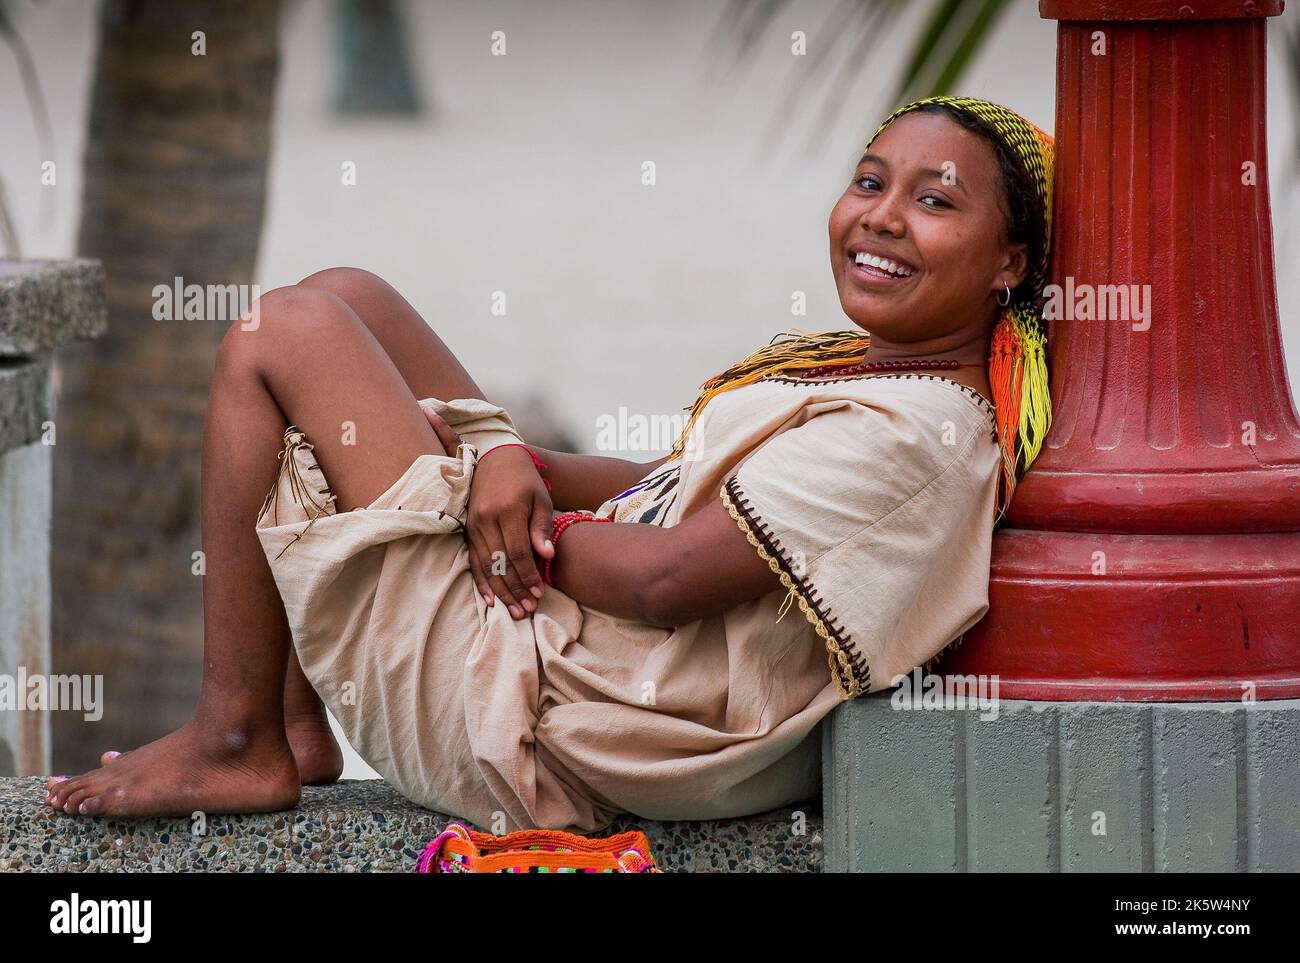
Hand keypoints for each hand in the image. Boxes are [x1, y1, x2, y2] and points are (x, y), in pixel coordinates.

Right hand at [464, 442, 555, 619]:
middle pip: (500, 563)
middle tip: (527, 610)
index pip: (518, 552)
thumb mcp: (541, 499)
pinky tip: (490, 599)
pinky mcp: (467, 530)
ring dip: (500, 591)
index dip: (528, 576)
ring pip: (486, 566)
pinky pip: (473, 561)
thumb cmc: (526, 481)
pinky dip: (481, 582)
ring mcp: (474, 525)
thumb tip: (548, 555)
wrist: (498, 460)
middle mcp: (487, 519)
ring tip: (513, 611)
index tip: (539, 593)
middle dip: (515, 590)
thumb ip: (542, 527)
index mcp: (508, 510)